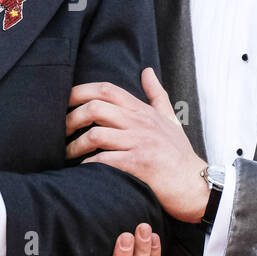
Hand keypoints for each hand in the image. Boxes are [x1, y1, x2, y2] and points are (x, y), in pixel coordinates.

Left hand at [66, 67, 209, 221]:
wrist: (195, 184)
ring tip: (67, 154)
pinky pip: (104, 161)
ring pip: (95, 135)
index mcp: (142, 110)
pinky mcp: (138, 165)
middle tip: (61, 132)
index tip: (64, 101)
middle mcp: (139, 122)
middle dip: (71, 118)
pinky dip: (88, 165)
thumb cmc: (179, 153)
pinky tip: (82, 170)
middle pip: (95, 108)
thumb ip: (156, 95)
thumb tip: (147, 71)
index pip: (107, 90)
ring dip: (75, 145)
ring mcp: (139, 143)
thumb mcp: (170, 119)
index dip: (80, 91)